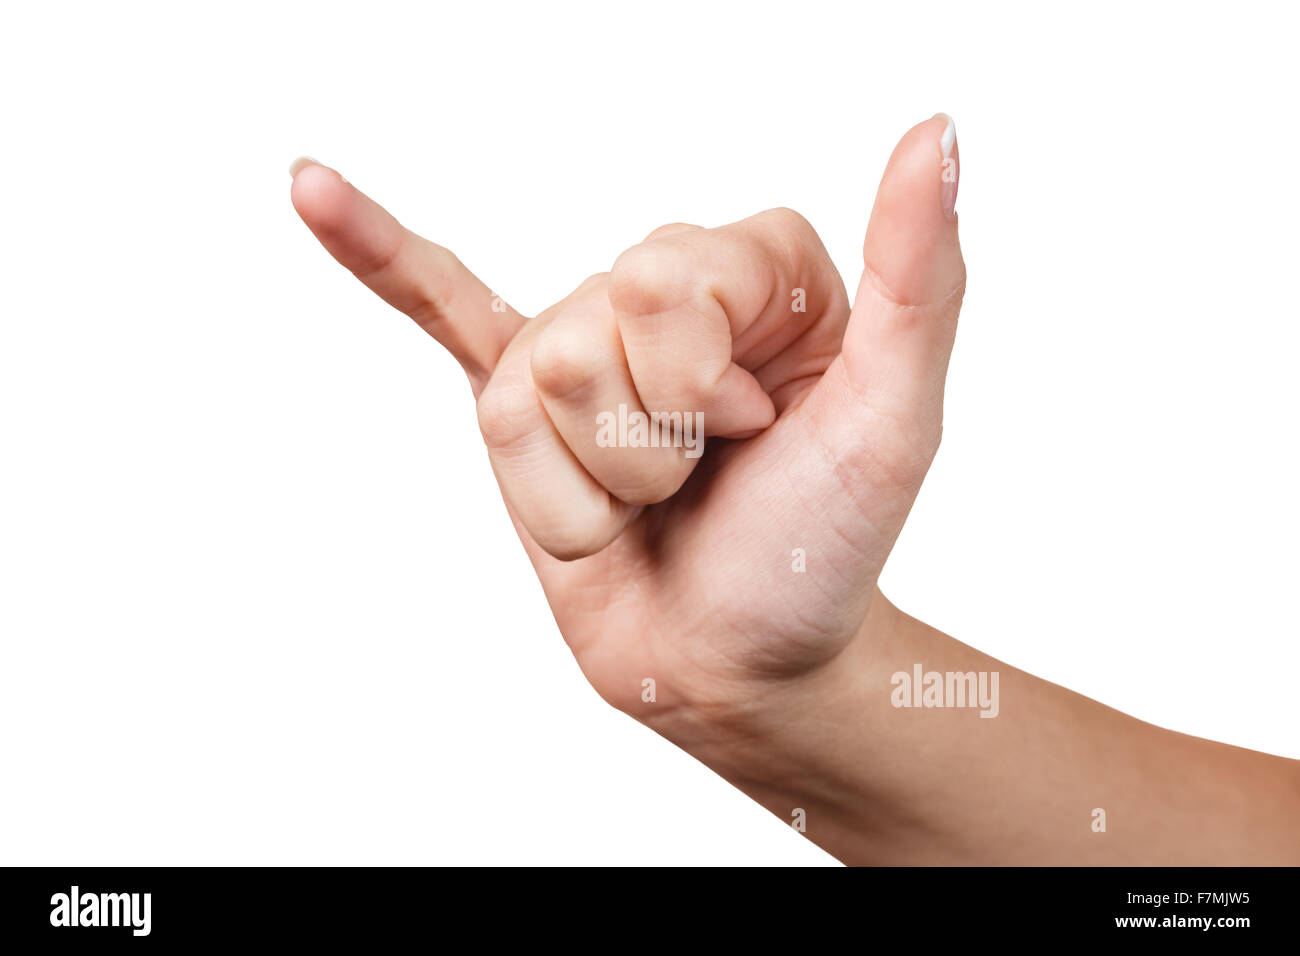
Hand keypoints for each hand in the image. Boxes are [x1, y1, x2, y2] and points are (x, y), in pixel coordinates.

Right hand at [289, 114, 962, 739]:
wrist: (747, 663)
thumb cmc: (824, 552)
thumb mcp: (895, 421)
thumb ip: (920, 275)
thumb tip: (933, 129)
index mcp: (757, 267)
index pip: (665, 279)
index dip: (709, 388)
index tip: (765, 436)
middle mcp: (663, 289)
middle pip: (585, 334)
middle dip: (647, 445)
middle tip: (704, 477)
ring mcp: (583, 342)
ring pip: (522, 395)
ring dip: (588, 489)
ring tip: (647, 506)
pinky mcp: (518, 400)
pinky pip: (437, 309)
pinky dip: (374, 253)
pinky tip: (314, 191)